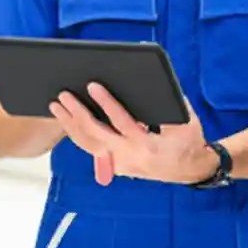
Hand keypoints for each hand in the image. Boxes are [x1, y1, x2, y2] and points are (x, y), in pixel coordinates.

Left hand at [49, 82, 213, 185]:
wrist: (191, 170)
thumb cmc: (188, 140)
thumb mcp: (186, 121)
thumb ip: (168, 101)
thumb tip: (149, 77)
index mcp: (148, 146)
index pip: (122, 122)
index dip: (107, 103)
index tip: (92, 86)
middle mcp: (130, 158)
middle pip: (96, 134)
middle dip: (78, 113)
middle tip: (64, 95)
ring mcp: (120, 164)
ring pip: (88, 144)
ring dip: (70, 124)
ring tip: (56, 105)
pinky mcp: (115, 166)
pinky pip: (91, 149)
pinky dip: (76, 134)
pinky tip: (65, 120)